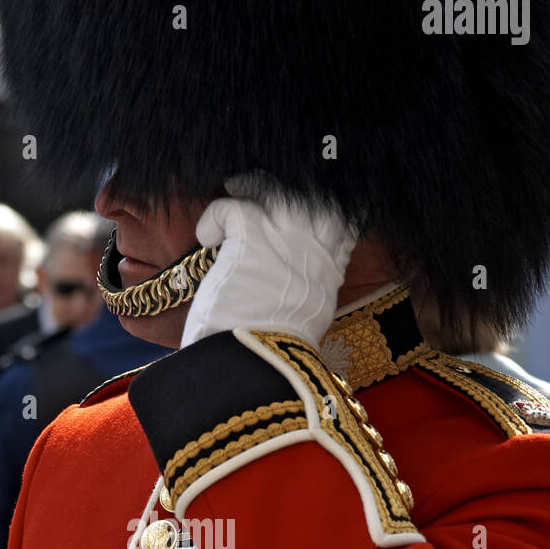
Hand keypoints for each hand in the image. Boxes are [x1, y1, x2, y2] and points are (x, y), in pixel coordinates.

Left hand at [181, 184, 355, 349]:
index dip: (324, 206)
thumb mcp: (313, 320)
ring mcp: (284, 237)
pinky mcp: (250, 236)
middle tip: (265, 186)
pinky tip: (206, 235)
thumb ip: (312, 291)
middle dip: (289, 185)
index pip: (342, 220)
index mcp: (330, 271)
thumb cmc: (276, 350)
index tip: (306, 208)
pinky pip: (229, 207)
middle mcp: (313, 247)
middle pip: (311, 193)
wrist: (256, 363)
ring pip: (273, 188)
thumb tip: (300, 284)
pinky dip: (213, 217)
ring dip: (252, 186)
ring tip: (236, 189)